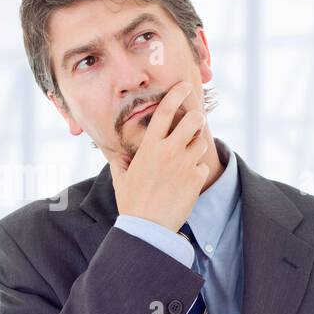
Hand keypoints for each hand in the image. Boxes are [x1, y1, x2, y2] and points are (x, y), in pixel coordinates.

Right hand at [100, 81, 210, 232]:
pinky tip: (185, 183)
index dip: (176, 95)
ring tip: (184, 160)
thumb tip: (110, 151)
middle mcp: (168, 151)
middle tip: (196, 121)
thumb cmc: (132, 203)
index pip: (165, 112)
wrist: (148, 228)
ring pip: (201, 144)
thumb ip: (118, 160)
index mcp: (149, 147)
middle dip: (197, 119)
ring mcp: (184, 165)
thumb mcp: (121, 178)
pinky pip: (202, 167)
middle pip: (193, 122)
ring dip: (196, 147)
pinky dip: (196, 172)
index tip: (184, 86)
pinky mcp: (196, 179)